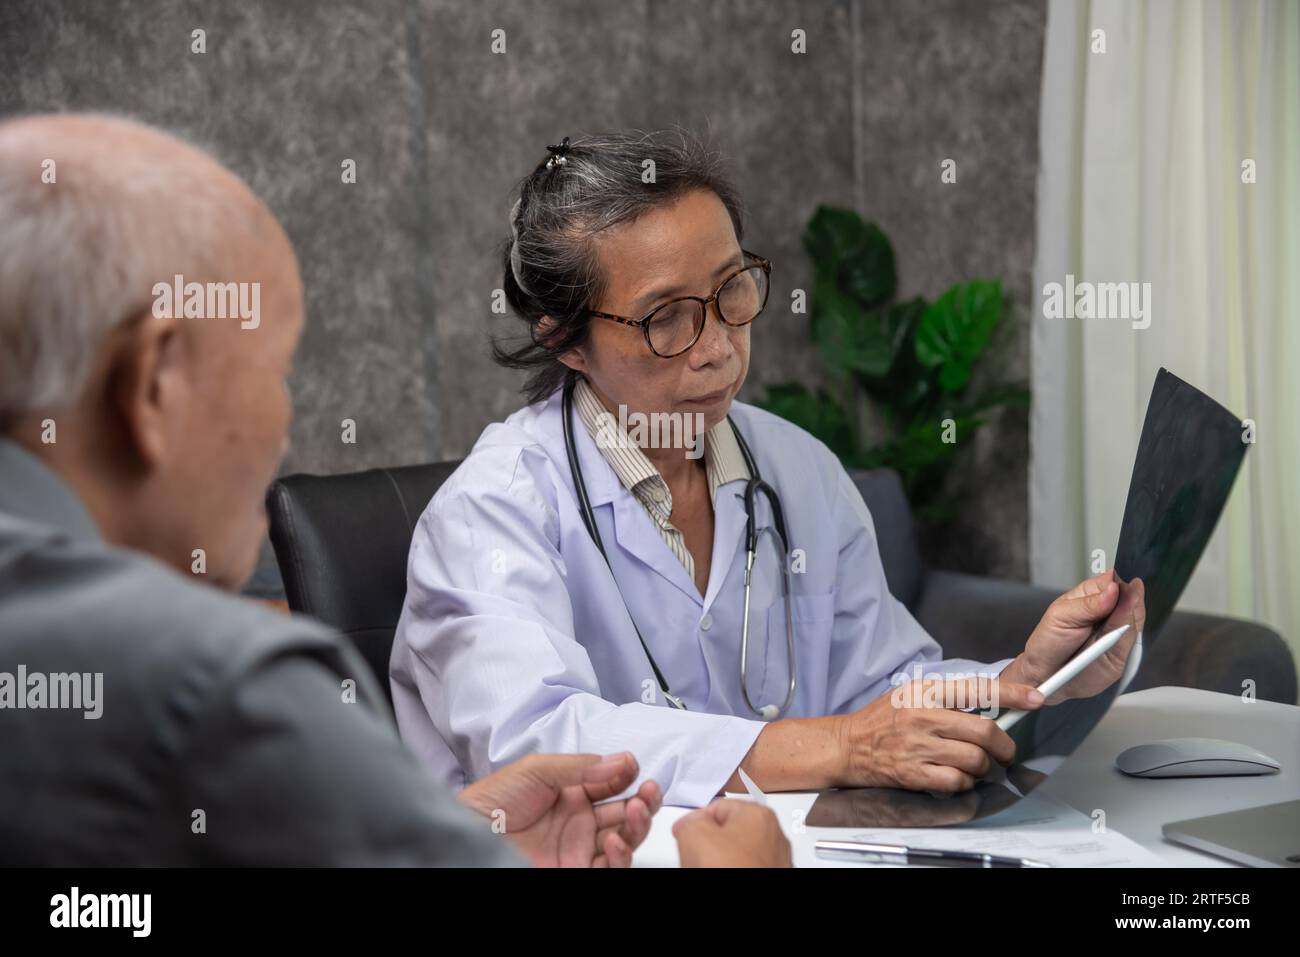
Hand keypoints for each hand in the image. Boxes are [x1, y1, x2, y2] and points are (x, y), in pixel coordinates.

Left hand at [458, 752, 660, 866]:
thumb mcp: (537, 769)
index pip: (613, 783)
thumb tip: (622, 761)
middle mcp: (581, 821)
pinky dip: (621, 855)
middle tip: (648, 790)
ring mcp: (580, 847)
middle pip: (626, 812)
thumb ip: (580, 766)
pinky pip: (610, 866)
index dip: (627, 774)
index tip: (633, 766)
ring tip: (637, 809)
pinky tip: (616, 840)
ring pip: (625, 838)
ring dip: (638, 824)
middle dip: (644, 800)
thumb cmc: (494, 798)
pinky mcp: (576, 870)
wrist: (469, 832)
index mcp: (573, 792)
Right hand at [673, 799, 791, 866]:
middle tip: (694, 854)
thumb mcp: (694, 834)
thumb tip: (692, 826)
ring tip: (707, 869)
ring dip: (721, 861)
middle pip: (729, 832)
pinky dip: (734, 870)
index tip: (681, 833)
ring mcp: (777, 861)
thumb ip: (691, 821)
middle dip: (709, 842)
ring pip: (738, 854)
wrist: (745, 911)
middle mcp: (774, 836)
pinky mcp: (775, 876)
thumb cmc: (730, 871)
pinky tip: (721, 873)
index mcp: (759, 814)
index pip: (717, 808)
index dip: (693, 820)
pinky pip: (746, 868)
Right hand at [835, 676, 1045, 792]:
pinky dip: (965, 783)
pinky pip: (957, 782)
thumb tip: (992, 702)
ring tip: (974, 764)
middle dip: (1004, 745)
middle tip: (1004, 751)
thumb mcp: (911, 694)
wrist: (848, 746)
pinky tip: (957, 777)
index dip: (1012, 695)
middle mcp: (922, 716)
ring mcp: (917, 746)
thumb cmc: (882, 720)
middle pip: (984, 731)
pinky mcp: (913, 773)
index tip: (1036, 698)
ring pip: (975, 760)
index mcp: (925, 692)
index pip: (978, 689)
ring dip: (983, 767)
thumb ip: (947, 696)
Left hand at [1003, 570, 1145, 702]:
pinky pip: (1136, 640)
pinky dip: (1132, 635)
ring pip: (1136, 618)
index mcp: (1092, 595)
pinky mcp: (1124, 651)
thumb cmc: (1049, 641)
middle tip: (1129, 595)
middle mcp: (1109, 611)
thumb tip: (1113, 589)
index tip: (1123, 584)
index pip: (1114, 580)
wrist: (1046, 675)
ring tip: (1124, 612)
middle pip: (1131, 598)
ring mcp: (1118, 630)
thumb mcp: (1062, 616)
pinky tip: (1124, 630)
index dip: (1121, 581)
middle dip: (1131, 597)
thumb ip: (1090, 604)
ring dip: (1133, 615)